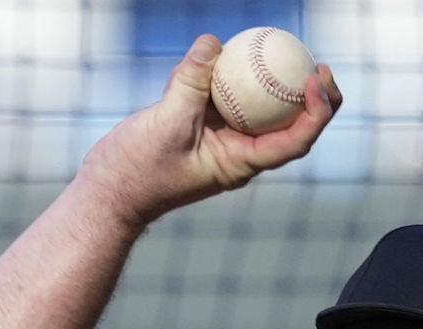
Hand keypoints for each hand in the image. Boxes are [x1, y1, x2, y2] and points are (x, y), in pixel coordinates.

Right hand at [79, 34, 339, 225]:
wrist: (105, 193)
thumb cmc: (136, 173)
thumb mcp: (166, 125)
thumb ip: (191, 83)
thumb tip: (212, 42)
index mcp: (242, 162)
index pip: (296, 139)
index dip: (316, 110)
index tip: (314, 79)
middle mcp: (239, 151)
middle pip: (290, 122)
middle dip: (310, 94)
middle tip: (316, 62)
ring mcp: (221, 139)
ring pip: (257, 106)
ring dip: (269, 79)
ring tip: (277, 46)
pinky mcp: (201, 126)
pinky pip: (224, 95)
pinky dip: (226, 74)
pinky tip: (222, 52)